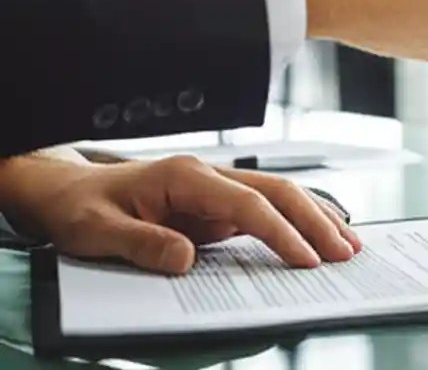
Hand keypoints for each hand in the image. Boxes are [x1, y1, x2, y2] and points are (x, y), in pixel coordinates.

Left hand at [0, 153, 360, 274]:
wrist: (69, 193)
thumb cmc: (82, 208)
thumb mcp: (97, 231)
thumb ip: (142, 243)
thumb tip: (187, 260)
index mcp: (184, 176)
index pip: (248, 203)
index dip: (281, 232)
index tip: (306, 260)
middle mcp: (208, 176)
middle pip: (277, 192)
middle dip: (316, 221)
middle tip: (345, 252)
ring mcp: (216, 190)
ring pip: (279, 196)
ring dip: (316, 218)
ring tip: (349, 244)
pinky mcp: (217, 206)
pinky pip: (266, 211)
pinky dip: (298, 221)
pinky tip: (319, 233)